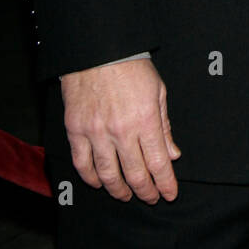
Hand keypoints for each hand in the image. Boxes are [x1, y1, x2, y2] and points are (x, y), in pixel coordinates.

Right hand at [61, 58, 180, 202]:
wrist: (98, 49)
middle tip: (150, 198)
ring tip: (126, 195)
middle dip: (146, 192)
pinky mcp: (76, 130)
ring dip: (119, 190)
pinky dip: (90, 178)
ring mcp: (96, 132)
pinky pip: (82, 163)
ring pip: (108, 174)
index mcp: (146, 120)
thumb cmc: (131, 67)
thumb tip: (172, 155)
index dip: (165, 184)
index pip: (159, 163)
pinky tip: (99, 182)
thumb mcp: (158, 92)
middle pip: (135, 174)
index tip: (169, 194)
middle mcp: (121, 130)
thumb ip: (164, 126)